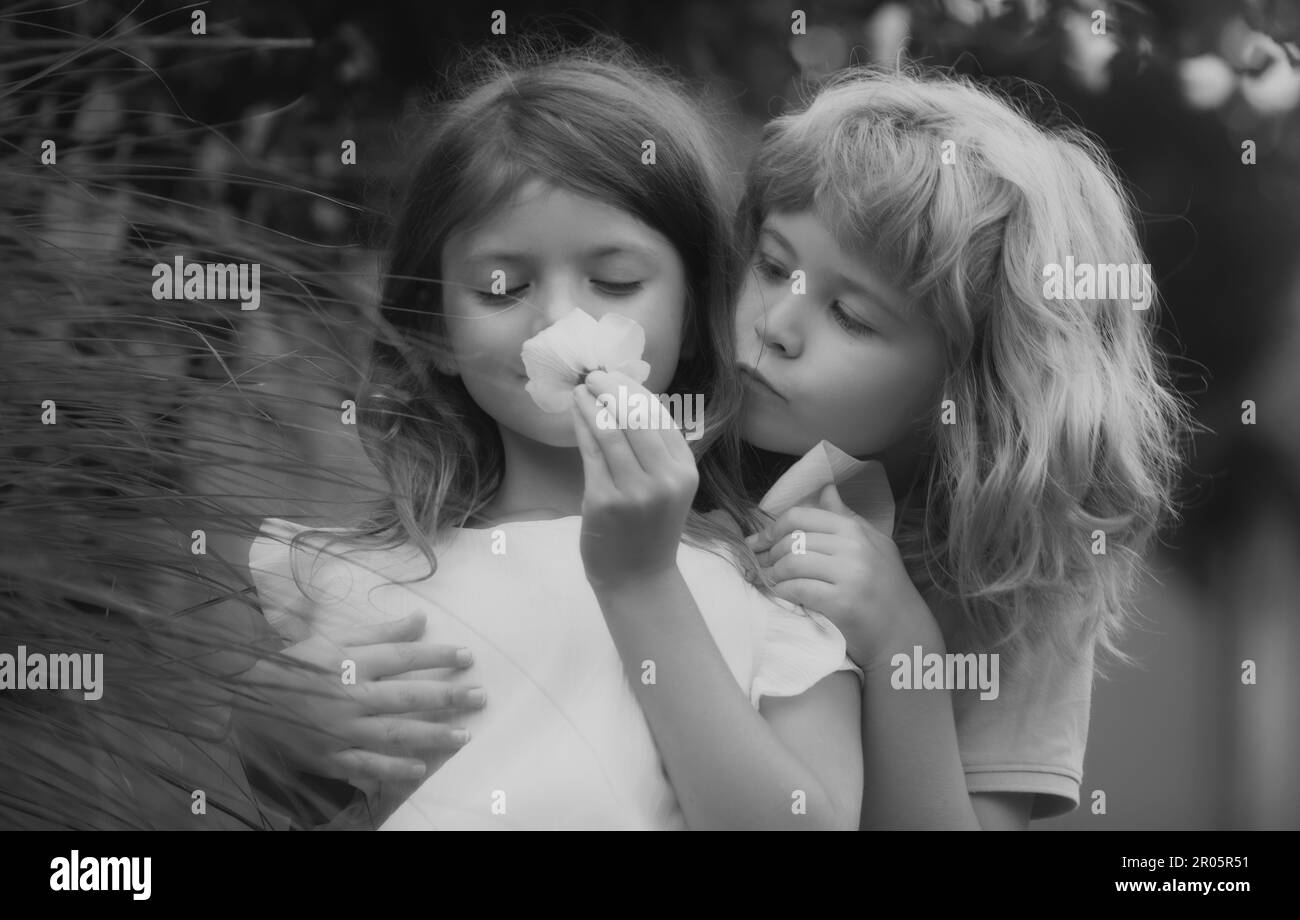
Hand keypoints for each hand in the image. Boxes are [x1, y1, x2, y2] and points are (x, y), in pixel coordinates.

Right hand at [237, 613, 484, 789]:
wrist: (244, 699)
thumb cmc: (294, 664)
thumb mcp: (333, 639)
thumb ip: (379, 631)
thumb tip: (419, 619)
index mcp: (350, 663)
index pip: (403, 658)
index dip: (438, 657)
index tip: (468, 658)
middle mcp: (350, 696)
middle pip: (407, 697)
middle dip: (448, 697)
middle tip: (481, 697)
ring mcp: (341, 729)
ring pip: (394, 733)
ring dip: (432, 734)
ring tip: (465, 735)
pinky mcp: (330, 756)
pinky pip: (365, 765)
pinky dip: (392, 768)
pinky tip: (420, 768)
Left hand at [570, 369, 698, 591]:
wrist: (638, 578)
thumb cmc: (650, 529)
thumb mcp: (668, 488)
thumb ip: (656, 450)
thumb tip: (628, 397)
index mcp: (685, 472)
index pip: (660, 417)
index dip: (636, 390)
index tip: (616, 376)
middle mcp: (665, 479)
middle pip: (636, 417)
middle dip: (612, 388)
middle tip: (594, 375)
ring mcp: (635, 491)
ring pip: (610, 431)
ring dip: (592, 404)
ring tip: (581, 390)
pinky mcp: (605, 501)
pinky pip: (591, 453)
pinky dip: (583, 427)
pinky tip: (577, 413)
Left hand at [746, 483, 940, 672]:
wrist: (905, 632)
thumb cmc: (886, 587)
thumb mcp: (873, 544)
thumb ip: (845, 517)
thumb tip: (826, 489)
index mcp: (855, 530)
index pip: (801, 516)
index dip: (774, 527)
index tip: (761, 540)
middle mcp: (853, 547)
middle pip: (792, 540)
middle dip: (769, 552)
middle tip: (761, 563)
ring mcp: (848, 575)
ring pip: (792, 563)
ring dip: (774, 573)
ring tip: (770, 579)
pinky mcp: (841, 602)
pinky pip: (798, 589)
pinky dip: (783, 591)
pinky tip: (782, 594)